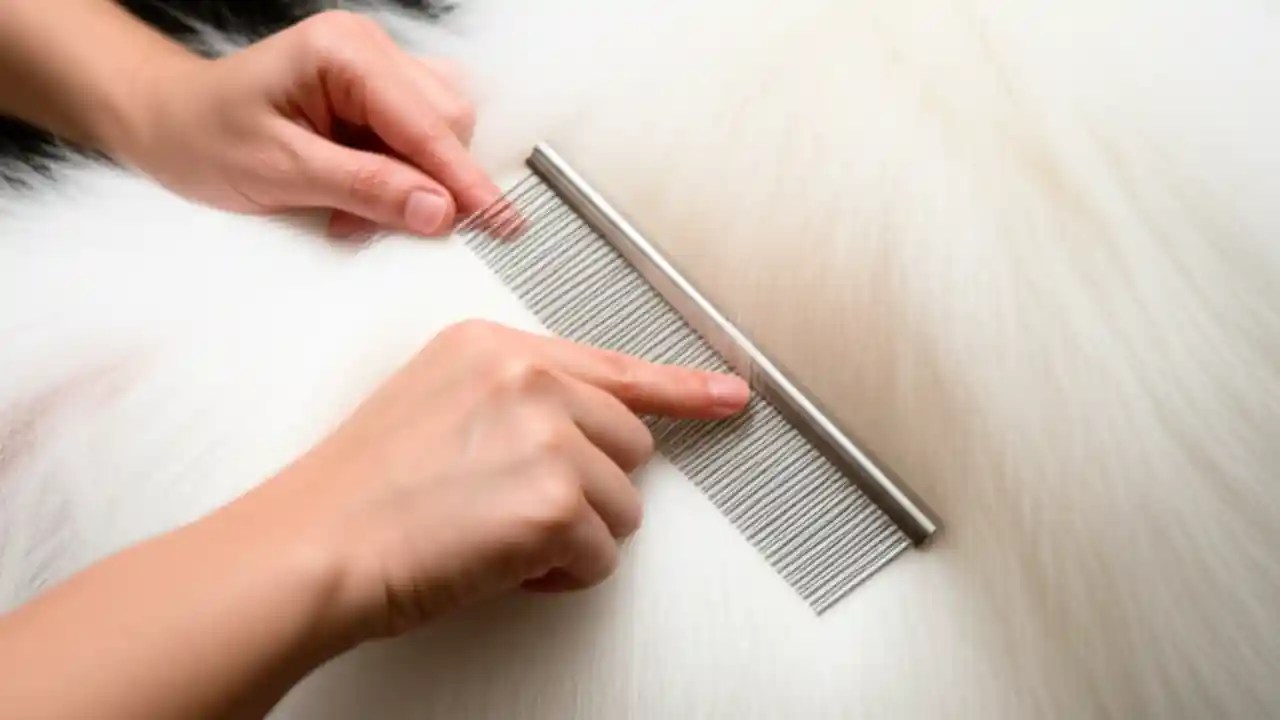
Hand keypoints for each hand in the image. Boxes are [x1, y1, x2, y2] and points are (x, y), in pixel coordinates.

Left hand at [105, 10, 497, 238]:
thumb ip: (365, 189)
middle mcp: (369, 48)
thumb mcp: (280, 173)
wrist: (169, 123)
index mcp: (344, 51)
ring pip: (442, 131)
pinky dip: (403, 175)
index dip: (464, 180)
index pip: (428, 123)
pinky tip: (362, 192)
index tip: (499, 224)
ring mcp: (377, 68)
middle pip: (449, 121)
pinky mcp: (378, 94)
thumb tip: (439, 211)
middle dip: (431, 182)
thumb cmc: (205, 137)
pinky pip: (420, 138)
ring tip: (355, 210)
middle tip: (381, 226)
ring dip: (416, 182)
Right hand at [261, 321, 750, 638]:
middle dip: (589, 486)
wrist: (314, 546)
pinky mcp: (557, 501)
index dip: (682, 388)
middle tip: (520, 507)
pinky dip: (562, 574)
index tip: (727, 395)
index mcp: (496, 346)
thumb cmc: (362, 492)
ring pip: (622, 504)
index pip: (615, 366)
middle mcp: (529, 377)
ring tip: (499, 534)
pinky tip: (503, 562)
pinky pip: (602, 554)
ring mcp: (547, 435)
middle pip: (628, 444)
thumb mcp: (436, 405)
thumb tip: (585, 436)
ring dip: (575, 534)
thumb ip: (514, 401)